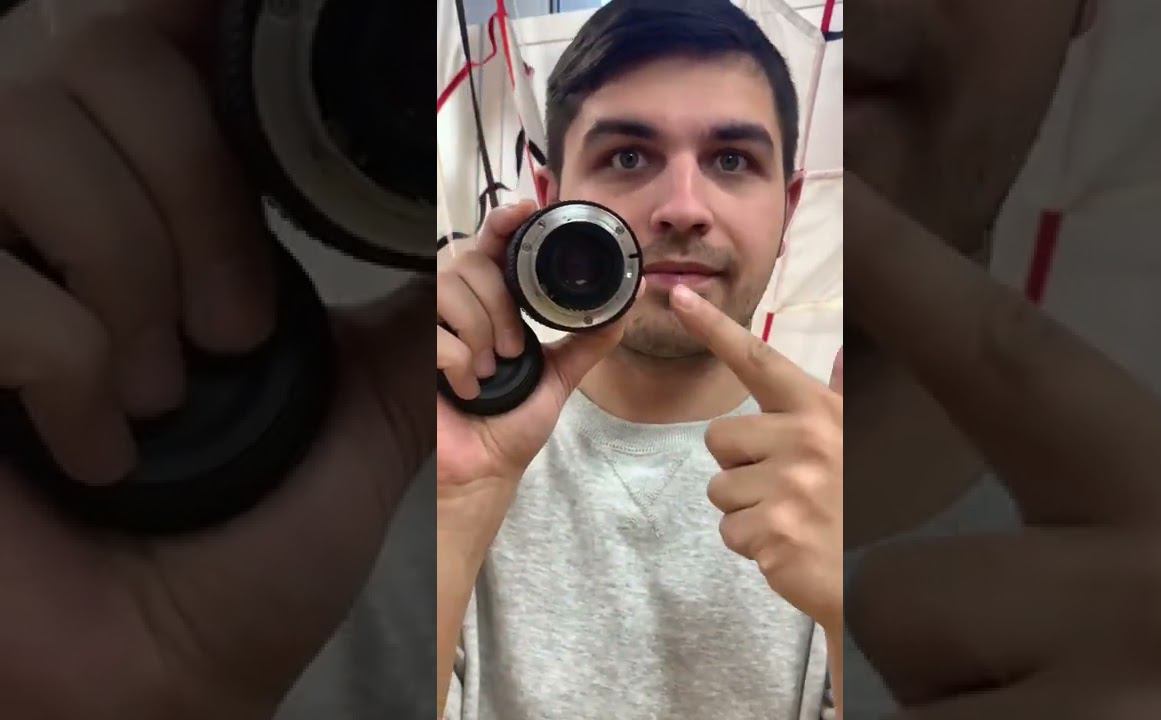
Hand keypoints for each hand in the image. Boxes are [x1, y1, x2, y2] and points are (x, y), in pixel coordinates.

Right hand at [0, 5, 437, 717]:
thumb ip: (424, 326)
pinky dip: (68, 370)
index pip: (157, 49)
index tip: (229, 22)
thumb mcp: (372, 429)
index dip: (187, 23)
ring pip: (32, 137)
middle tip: (233, 331)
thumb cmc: (252, 556)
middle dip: (198, 194)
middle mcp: (63, 216)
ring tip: (159, 393)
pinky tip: (91, 445)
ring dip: (133, 276)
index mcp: (166, 216)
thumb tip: (495, 240)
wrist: (160, 674)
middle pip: (102, 60)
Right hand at [436, 201, 643, 521]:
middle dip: (498, 302)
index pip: (491, 244)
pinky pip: (434, 334)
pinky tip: (467, 387)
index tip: (527, 212)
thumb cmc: (510, 424)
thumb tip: (628, 303)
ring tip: (492, 368)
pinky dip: (459, 363)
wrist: (483, 470)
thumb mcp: (560, 375)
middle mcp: (457, 306)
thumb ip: (589, 339)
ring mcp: (429, 325)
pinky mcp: (407, 352)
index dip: (504, 221)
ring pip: (449, 287)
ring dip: (481, 330)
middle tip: (513, 347)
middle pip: (470, 259)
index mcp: (490, 303)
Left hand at [670, 285, 843, 630]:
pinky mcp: (773, 534)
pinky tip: (788, 545)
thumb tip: (841, 352)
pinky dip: (751, 543)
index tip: (678, 295)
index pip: (758, 360)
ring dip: (746, 508)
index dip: (714, 327)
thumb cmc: (868, 508)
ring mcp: (788, 488)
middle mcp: (803, 441)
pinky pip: (729, 530)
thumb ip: (843, 397)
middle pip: (721, 437)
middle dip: (740, 465)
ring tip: (792, 517)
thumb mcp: (863, 442)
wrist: (888, 579)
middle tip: (786, 487)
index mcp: (821, 412)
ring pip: (720, 488)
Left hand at [843, 174, 1160, 717]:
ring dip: (960, 701)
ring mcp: (1105, 699)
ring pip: (900, 680)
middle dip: (929, 629)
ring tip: (1070, 707)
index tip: (828, 187)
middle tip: (1045, 662)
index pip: (1009, 357)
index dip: (903, 272)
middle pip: (892, 585)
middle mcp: (1143, 589)